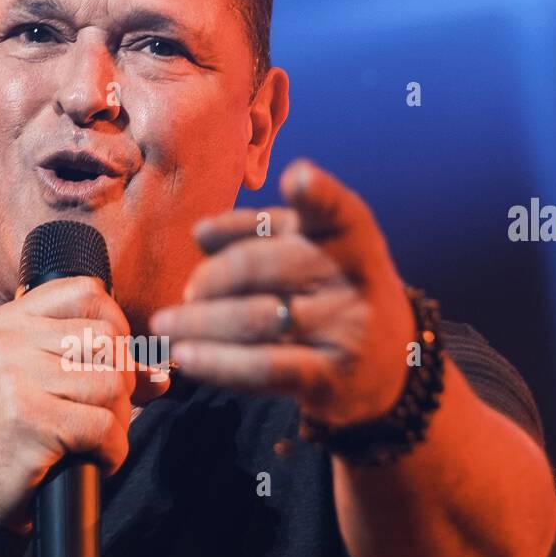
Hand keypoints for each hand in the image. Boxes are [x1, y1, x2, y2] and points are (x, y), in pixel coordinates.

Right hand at [0, 275, 170, 532]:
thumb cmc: (11, 436)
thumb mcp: (41, 385)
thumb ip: (96, 366)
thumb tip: (161, 373)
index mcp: (5, 322)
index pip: (86, 293)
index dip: (118, 326)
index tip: (114, 363)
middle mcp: (5, 342)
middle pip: (108, 340)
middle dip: (123, 383)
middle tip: (103, 417)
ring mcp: (13, 378)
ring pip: (112, 383)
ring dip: (118, 422)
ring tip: (95, 442)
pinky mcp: (28, 419)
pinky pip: (103, 426)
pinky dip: (112, 451)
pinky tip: (94, 461)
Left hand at [149, 160, 414, 430]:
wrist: (390, 361)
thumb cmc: (332, 289)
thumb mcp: (309, 248)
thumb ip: (257, 232)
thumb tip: (201, 233)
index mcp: (350, 233)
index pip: (336, 208)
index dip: (317, 194)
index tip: (297, 179)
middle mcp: (354, 278)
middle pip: (265, 266)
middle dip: (212, 278)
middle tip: (187, 292)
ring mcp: (346, 330)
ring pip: (256, 319)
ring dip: (199, 322)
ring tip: (165, 325)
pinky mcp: (330, 378)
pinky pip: (264, 368)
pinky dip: (218, 362)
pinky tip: (186, 357)